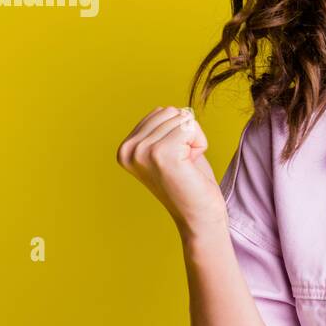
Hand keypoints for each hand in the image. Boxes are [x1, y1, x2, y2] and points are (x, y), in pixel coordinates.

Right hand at [116, 106, 225, 237]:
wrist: (199, 216)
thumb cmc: (190, 182)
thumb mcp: (168, 149)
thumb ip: (162, 128)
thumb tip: (167, 108)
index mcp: (125, 148)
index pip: (161, 111)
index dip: (178, 132)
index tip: (176, 159)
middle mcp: (128, 149)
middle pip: (171, 112)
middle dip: (186, 134)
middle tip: (184, 163)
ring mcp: (142, 152)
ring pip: (181, 118)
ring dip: (193, 140)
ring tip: (187, 165)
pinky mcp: (161, 154)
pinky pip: (190, 126)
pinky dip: (200, 144)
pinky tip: (191, 165)